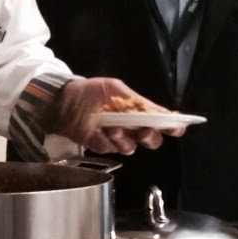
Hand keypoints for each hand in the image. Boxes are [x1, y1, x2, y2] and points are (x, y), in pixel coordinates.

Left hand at [49, 78, 182, 154]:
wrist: (61, 100)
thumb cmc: (89, 91)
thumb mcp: (113, 88)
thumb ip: (134, 100)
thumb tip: (156, 110)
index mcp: (137, 111)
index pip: (161, 121)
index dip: (172, 126)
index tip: (176, 128)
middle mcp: (131, 127)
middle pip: (151, 140)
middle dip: (150, 137)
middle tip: (143, 132)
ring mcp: (116, 138)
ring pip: (130, 147)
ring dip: (123, 138)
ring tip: (112, 127)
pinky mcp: (101, 146)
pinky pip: (110, 149)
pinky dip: (105, 141)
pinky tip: (97, 132)